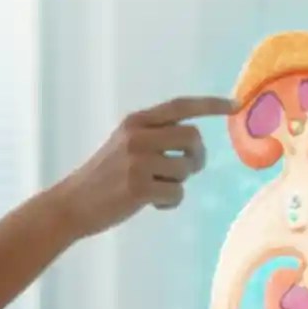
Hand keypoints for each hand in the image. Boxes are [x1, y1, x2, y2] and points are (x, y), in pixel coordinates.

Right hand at [50, 95, 237, 239]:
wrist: (72, 204)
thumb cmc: (105, 177)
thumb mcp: (125, 144)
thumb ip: (155, 136)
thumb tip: (195, 141)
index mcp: (135, 122)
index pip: (180, 106)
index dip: (210, 104)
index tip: (235, 104)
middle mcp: (137, 136)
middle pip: (193, 137)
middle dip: (197, 156)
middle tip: (186, 170)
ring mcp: (137, 161)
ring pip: (187, 167)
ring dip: (179, 181)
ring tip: (158, 188)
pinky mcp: (138, 188)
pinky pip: (178, 193)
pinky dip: (170, 202)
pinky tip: (151, 204)